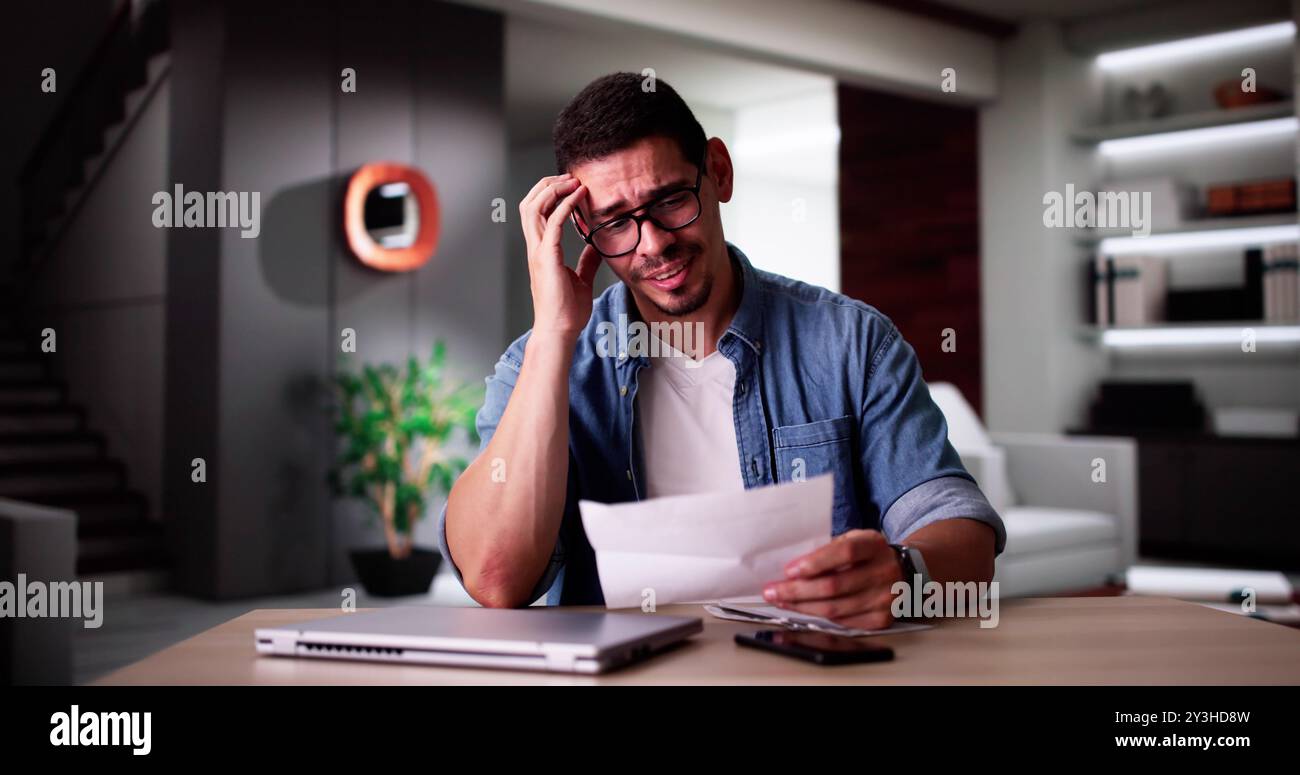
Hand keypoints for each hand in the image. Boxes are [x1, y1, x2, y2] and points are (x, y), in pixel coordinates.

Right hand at [518, 173, 601, 339]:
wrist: (560, 331)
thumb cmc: (567, 311)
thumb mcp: (581, 280)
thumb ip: (587, 261)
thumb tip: (597, 248)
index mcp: (541, 251)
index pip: (537, 213)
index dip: (549, 194)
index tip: (570, 185)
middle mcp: (535, 248)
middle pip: (529, 204)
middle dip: (546, 184)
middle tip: (569, 176)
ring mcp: (538, 252)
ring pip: (534, 208)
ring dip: (552, 189)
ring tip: (571, 180)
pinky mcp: (547, 258)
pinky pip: (553, 223)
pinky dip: (564, 205)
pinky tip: (578, 196)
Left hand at [762, 529, 903, 629]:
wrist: (906, 572)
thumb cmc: (870, 554)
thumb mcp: (855, 539)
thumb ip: (830, 549)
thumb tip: (794, 568)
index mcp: (874, 546)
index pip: (845, 553)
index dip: (815, 562)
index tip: (789, 570)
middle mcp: (883, 572)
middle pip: (835, 586)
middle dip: (797, 591)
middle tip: (772, 591)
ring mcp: (884, 599)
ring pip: (835, 609)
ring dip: (802, 607)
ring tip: (781, 601)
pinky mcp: (881, 619)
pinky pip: (843, 622)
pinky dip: (819, 617)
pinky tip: (803, 610)